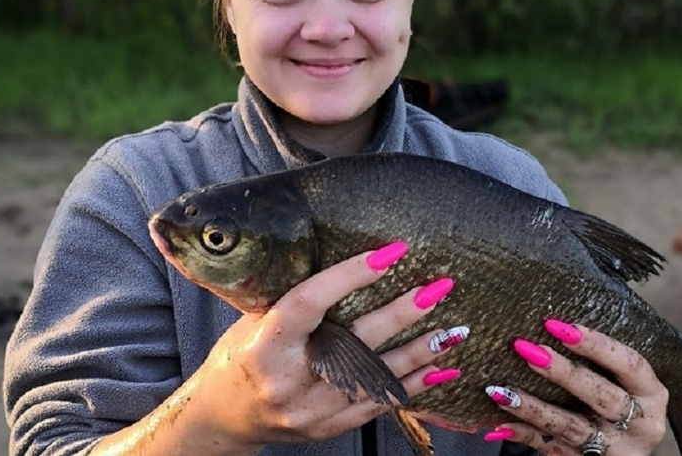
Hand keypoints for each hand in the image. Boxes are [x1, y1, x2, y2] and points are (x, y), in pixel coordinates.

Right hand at [187, 243, 456, 451]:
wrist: (226, 415)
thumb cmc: (242, 355)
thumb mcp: (255, 320)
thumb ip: (296, 300)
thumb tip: (351, 261)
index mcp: (264, 345)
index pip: (311, 303)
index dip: (351, 275)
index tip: (390, 252)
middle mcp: (289, 381)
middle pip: (356, 342)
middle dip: (402, 314)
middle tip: (437, 289)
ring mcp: (310, 410)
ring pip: (377, 378)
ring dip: (421, 353)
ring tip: (455, 331)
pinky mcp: (327, 428)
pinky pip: (379, 405)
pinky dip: (412, 385)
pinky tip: (440, 368)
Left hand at [484, 322, 667, 455]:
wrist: (625, 453)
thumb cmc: (621, 403)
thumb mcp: (623, 383)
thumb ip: (599, 362)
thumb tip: (550, 327)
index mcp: (651, 394)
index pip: (629, 363)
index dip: (596, 344)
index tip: (558, 326)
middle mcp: (640, 424)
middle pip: (601, 396)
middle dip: (562, 372)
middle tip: (526, 349)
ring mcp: (615, 449)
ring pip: (572, 426)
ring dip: (533, 407)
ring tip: (501, 391)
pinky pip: (553, 449)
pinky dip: (526, 435)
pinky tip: (501, 424)